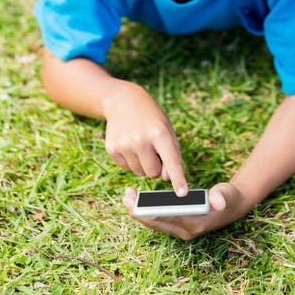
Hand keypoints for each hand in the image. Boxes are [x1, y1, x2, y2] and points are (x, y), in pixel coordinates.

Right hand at [103, 81, 187, 195]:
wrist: (123, 101)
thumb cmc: (151, 118)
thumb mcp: (167, 129)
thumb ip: (172, 153)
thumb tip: (166, 179)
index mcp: (159, 133)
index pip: (171, 161)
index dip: (178, 178)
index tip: (182, 194)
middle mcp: (141, 140)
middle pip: (153, 173)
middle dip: (156, 166)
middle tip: (153, 148)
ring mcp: (124, 145)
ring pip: (140, 173)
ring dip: (143, 164)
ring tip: (140, 143)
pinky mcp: (112, 149)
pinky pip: (127, 168)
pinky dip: (131, 161)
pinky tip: (129, 144)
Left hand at [122, 182, 250, 239]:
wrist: (229, 207)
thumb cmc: (226, 198)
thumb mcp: (226, 194)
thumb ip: (221, 197)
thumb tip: (217, 202)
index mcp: (196, 224)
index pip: (170, 219)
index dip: (153, 212)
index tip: (138, 204)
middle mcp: (185, 231)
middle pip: (157, 223)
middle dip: (140, 212)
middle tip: (126, 198)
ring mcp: (179, 230)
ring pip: (154, 223)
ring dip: (139, 211)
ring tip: (126, 197)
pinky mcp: (176, 225)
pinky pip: (157, 221)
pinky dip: (145, 211)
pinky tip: (135, 200)